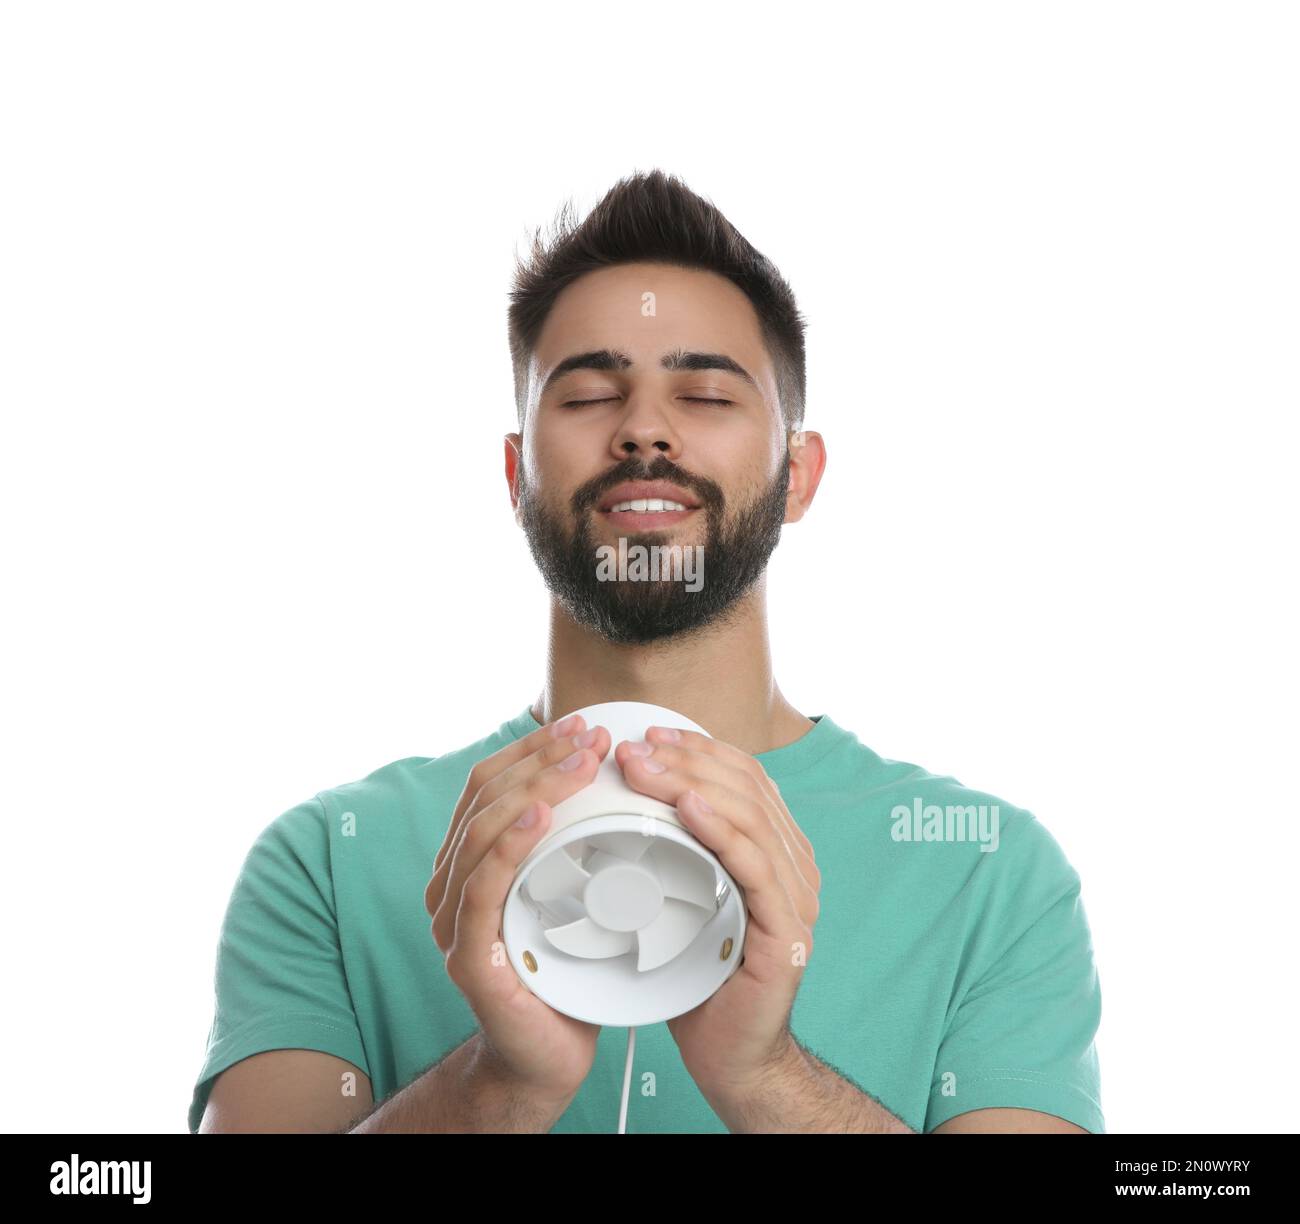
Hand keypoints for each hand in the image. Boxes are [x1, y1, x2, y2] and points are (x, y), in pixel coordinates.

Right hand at [426, 712, 612, 1104]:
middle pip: (485, 797)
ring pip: (482, 830)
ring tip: (581, 763)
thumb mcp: (568, 888)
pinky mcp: (467, 955)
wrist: (550, 1054)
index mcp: (468, 861)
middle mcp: (449, 884)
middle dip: (542, 759)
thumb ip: (568, 839)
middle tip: (595, 738)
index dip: (533, 749)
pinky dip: (510, 843)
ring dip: (535, 787)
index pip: (489, 784)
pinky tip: (540, 815)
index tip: (584, 724)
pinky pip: (482, 886)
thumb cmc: (565, 968)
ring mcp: (451, 920)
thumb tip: (607, 774)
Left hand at [613, 725, 820, 1100]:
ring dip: (690, 782)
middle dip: (685, 758)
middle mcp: (796, 865)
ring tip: (644, 768)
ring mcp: (798, 896)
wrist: (728, 1054)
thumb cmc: (699, 975)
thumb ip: (680, 847)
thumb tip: (632, 794)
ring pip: (748, 814)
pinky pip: (753, 864)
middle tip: (632, 748)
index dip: (698, 748)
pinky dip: (718, 828)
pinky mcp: (786, 929)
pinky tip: (686, 806)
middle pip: (746, 787)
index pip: (744, 777)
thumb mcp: (686, 895)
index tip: (647, 735)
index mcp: (778, 850)